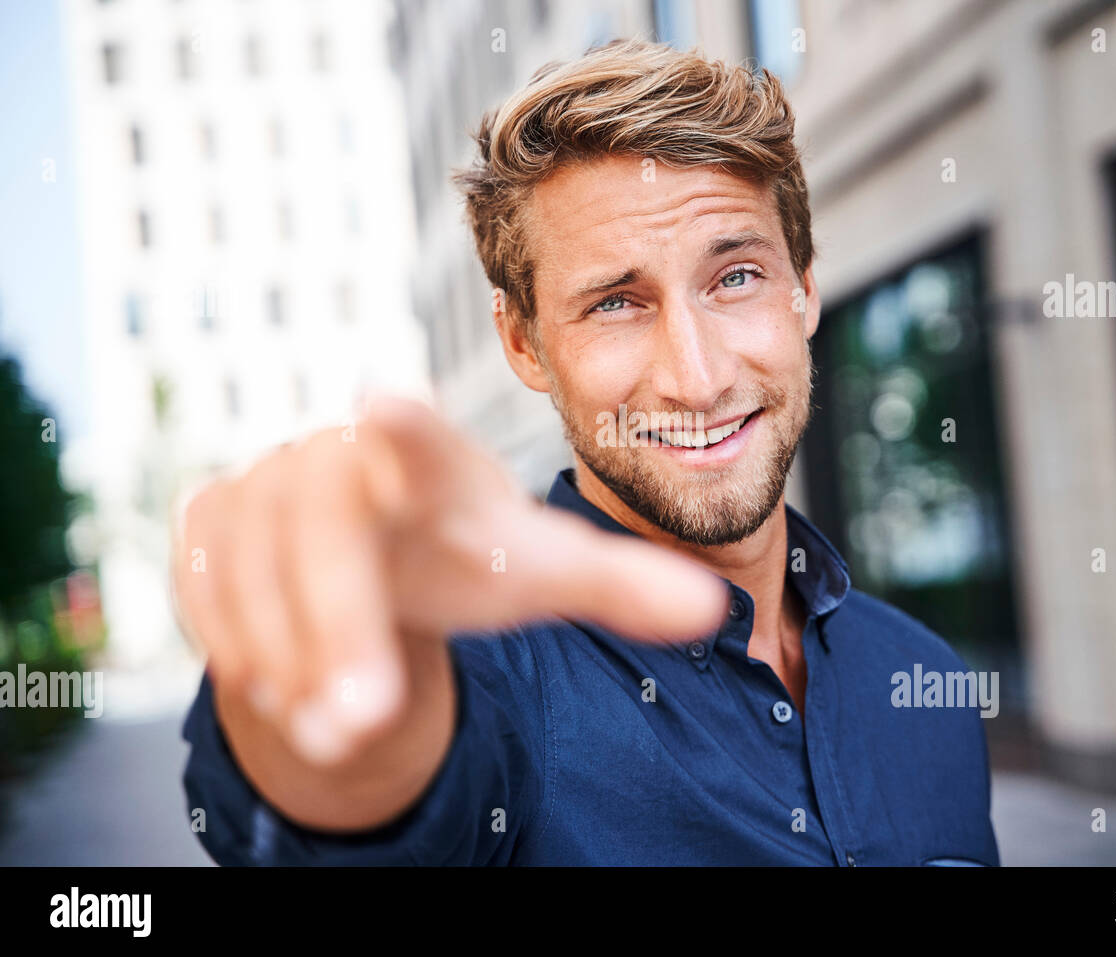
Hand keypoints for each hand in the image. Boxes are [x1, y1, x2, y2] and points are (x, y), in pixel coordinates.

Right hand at [170, 396, 728, 766]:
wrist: (369, 557)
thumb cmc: (458, 556)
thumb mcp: (532, 572)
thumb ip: (617, 585)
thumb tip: (713, 611)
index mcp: (435, 470)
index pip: (425, 444)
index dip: (407, 430)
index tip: (383, 400)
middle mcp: (345, 463)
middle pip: (325, 532)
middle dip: (338, 627)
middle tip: (361, 718)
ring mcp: (267, 486)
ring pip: (254, 572)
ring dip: (288, 657)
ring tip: (334, 719)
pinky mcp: (209, 521)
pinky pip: (205, 590)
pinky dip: (242, 649)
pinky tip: (286, 682)